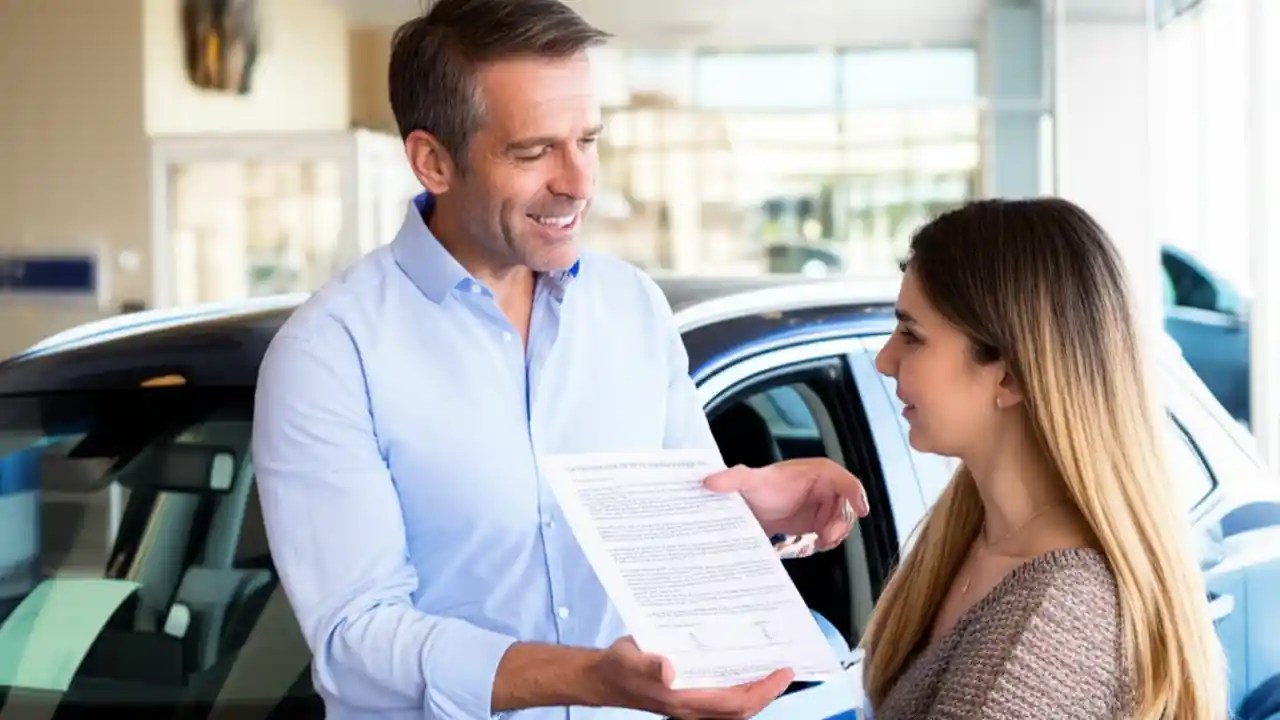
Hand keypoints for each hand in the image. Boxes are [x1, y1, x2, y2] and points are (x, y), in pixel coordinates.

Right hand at [590, 637, 793, 718]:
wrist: (602, 678)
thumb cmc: (618, 667)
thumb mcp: (629, 660)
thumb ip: (648, 665)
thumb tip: (669, 671)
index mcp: (684, 700)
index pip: (735, 704)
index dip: (763, 691)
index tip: (784, 672)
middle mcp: (693, 706)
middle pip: (741, 709)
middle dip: (767, 692)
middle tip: (786, 667)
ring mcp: (692, 703)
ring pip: (734, 704)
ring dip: (755, 689)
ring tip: (771, 664)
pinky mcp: (689, 694)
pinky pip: (723, 695)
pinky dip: (739, 683)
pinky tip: (743, 663)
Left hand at [704, 458, 868, 550]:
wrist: (753, 506)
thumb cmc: (755, 490)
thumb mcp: (746, 483)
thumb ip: (730, 480)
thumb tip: (708, 481)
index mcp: (818, 472)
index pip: (845, 481)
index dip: (856, 495)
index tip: (861, 510)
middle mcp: (826, 488)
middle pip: (847, 507)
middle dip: (841, 524)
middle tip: (826, 537)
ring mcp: (825, 506)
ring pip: (843, 523)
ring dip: (833, 535)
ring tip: (817, 542)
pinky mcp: (820, 521)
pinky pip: (833, 534)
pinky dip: (826, 542)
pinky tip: (812, 544)